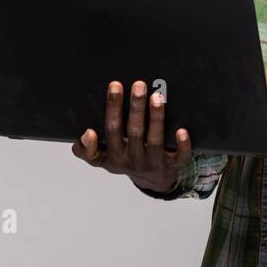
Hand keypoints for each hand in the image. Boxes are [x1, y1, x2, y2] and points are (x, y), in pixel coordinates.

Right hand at [71, 80, 192, 192]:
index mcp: (114, 156)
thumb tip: (85, 134)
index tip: (103, 107)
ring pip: (155, 140)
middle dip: (135, 107)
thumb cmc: (125, 160)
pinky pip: (179, 157)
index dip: (108, 117)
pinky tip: (181, 130)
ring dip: (156, 117)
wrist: (152, 181)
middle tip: (138, 85)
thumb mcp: (102, 159)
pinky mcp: (172, 166)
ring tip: (157, 96)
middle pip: (133, 132)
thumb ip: (87, 149)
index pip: (110, 134)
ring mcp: (153, 163)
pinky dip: (182, 144)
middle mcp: (133, 160)